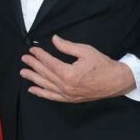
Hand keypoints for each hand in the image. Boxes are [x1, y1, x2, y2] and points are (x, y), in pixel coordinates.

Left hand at [20, 34, 135, 102]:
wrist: (116, 81)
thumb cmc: (102, 65)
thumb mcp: (85, 51)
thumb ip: (67, 46)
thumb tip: (54, 39)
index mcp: (69, 73)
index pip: (49, 63)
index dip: (40, 55)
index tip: (33, 49)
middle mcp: (66, 86)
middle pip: (45, 74)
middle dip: (33, 65)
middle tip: (24, 58)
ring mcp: (67, 94)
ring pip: (46, 86)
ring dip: (34, 78)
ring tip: (23, 72)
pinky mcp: (71, 99)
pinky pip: (53, 97)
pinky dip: (42, 93)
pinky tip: (33, 89)